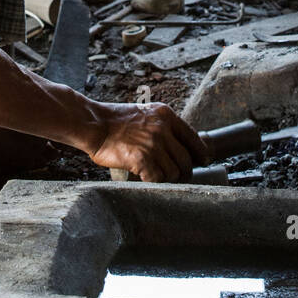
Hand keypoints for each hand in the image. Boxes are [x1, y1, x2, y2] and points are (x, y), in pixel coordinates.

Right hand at [87, 102, 208, 182]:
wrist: (93, 124)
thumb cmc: (114, 121)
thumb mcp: (145, 114)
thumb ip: (162, 126)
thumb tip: (179, 145)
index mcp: (166, 115)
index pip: (193, 137)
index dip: (200, 153)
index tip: (203, 161)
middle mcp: (162, 129)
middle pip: (186, 158)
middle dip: (185, 172)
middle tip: (180, 177)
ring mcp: (153, 144)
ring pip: (174, 172)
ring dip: (169, 179)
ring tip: (160, 179)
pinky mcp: (142, 159)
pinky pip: (158, 179)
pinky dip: (155, 183)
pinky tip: (148, 180)